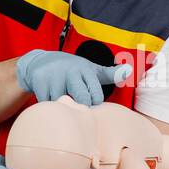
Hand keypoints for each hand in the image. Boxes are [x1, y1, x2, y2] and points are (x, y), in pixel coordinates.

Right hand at [15, 50, 130, 105]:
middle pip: (82, 100)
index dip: (92, 103)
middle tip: (75, 102)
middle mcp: (71, 71)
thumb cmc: (71, 70)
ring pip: (63, 105)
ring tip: (61, 98)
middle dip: (80, 106)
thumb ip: (110, 74)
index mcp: (86, 69)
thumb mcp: (90, 70)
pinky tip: (49, 97)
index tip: (88, 99)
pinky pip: (47, 105)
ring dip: (62, 107)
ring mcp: (54, 76)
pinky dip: (49, 107)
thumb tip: (129, 70)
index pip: (96, 96)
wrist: (39, 62)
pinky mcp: (39, 81)